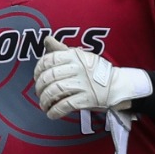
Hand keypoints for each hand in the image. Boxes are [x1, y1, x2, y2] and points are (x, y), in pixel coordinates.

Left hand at [33, 35, 151, 120]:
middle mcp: (78, 68)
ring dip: (45, 101)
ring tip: (44, 105)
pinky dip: (55, 111)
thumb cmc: (96, 71)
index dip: (38, 70)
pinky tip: (51, 114)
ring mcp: (83, 84)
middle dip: (40, 88)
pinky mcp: (87, 99)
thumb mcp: (80, 56)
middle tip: (39, 93)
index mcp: (74, 56)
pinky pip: (65, 105)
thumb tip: (47, 39)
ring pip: (55, 92)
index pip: (49, 60)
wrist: (117, 85)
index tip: (37, 77)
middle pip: (49, 77)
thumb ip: (62, 50)